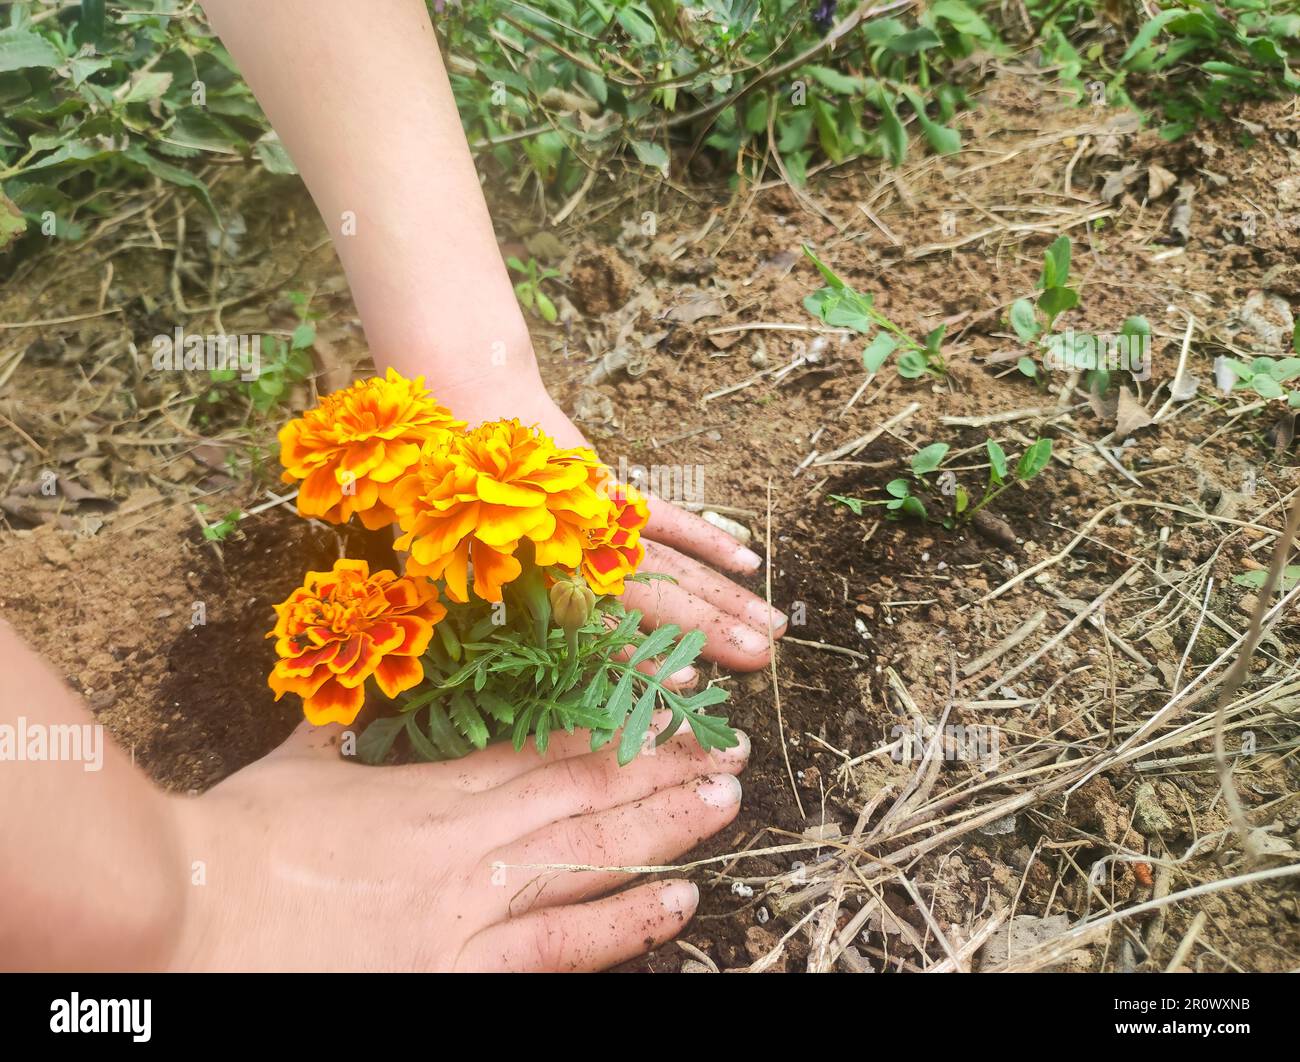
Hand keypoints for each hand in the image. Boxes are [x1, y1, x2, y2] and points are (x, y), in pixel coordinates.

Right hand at [167, 716, 746, 970]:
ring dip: (666, 831)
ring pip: (591, 859)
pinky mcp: (456, 970)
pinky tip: (675, 907)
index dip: (615, 725)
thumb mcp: (293, 772)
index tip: (664, 704)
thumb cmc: (233, 843)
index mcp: (433, 790)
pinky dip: (621, 925)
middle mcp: (468, 840)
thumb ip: (334, 739)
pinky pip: (558, 947)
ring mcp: (469, 907)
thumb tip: (343, 713)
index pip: (547, 745)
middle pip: (587, 795)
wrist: (185, 913)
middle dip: (663, 771)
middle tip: (727, 750)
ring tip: (724, 808)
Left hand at [436, 374, 786, 671]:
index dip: (647, 658)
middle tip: (761, 661)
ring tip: (770, 627)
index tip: (690, 680)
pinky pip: (671, 518)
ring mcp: (605, 520)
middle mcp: (580, 554)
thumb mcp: (452, 568)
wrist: (469, 409)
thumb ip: (488, 616)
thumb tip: (523, 662)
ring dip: (725, 596)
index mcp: (540, 583)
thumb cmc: (449, 500)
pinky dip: (709, 537)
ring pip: (676, 564)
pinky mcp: (615, 492)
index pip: (602, 631)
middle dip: (711, 631)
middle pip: (658, 599)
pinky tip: (748, 561)